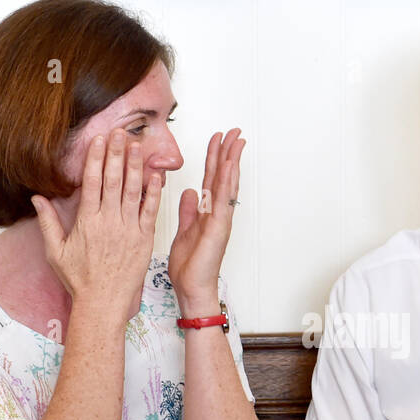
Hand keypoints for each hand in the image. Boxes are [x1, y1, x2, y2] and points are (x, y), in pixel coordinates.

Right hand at [32, 129, 158, 320]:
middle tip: (121, 132)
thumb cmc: (79, 280)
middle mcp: (109, 222)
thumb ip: (47, 222)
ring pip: (132, 191)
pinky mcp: (144, 240)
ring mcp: (128, 230)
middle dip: (117, 154)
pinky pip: (150, 211)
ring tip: (138, 145)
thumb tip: (37, 198)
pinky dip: (153, 192)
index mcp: (87, 222)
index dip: (96, 158)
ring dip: (135, 166)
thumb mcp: (56, 251)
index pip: (92, 182)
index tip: (100, 140)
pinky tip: (156, 174)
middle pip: (113, 180)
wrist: (103, 304)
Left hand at [169, 129, 244, 312]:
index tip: (218, 139)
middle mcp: (217, 213)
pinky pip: (223, 199)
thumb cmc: (189, 266)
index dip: (214, 158)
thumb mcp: (184, 231)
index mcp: (207, 212)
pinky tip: (229, 164)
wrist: (192, 288)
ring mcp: (220, 219)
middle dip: (227, 152)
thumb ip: (188, 210)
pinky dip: (227, 181)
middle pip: (223, 176)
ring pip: (227, 183)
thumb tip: (189, 192)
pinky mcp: (219, 227)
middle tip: (233, 131)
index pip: (212, 179)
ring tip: (235, 140)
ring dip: (231, 160)